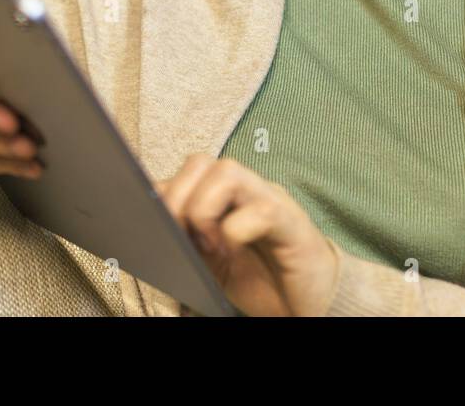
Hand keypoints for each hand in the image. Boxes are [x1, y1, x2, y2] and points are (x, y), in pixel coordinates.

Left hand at [155, 153, 338, 315]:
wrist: (314, 303)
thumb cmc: (265, 280)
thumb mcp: (214, 262)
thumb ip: (188, 238)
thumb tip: (150, 226)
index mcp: (226, 197)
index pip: (185, 171)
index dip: (163, 194)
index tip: (158, 229)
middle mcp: (248, 190)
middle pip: (200, 162)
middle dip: (177, 198)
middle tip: (181, 237)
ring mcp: (271, 201)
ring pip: (227, 171)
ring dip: (204, 208)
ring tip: (209, 245)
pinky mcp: (292, 223)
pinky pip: (260, 210)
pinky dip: (236, 229)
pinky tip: (233, 251)